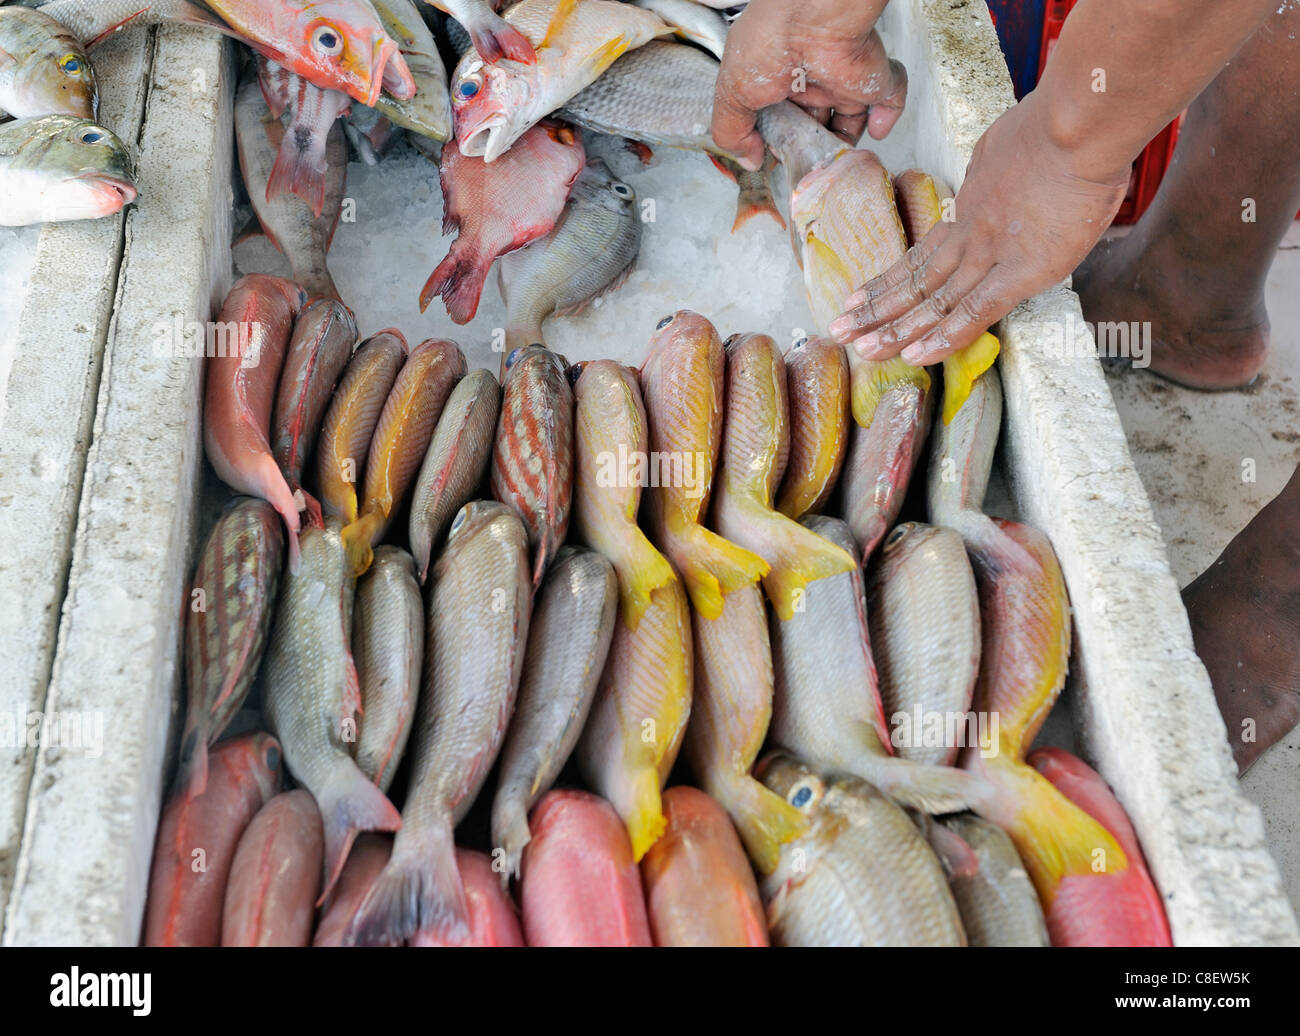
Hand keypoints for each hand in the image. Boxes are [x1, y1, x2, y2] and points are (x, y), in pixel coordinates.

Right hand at [712, 0, 906, 170]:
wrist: (812, 16)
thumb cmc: (769, 42)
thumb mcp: (733, 93)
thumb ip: (732, 131)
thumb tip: (748, 159)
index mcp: (776, 79)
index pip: (780, 118)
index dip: (777, 141)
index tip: (774, 158)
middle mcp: (810, 79)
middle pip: (814, 123)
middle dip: (810, 147)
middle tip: (804, 162)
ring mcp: (843, 79)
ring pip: (849, 119)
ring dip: (844, 143)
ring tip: (834, 160)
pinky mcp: (874, 78)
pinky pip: (890, 99)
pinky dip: (888, 116)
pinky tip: (878, 129)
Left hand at [828, 98, 1129, 364]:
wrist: (1080, 122)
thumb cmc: (1065, 122)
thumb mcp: (1010, 142)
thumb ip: (997, 167)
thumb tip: (996, 170)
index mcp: (972, 206)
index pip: (925, 252)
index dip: (891, 278)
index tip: (858, 296)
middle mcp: (974, 233)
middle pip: (918, 279)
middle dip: (877, 309)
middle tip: (840, 331)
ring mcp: (994, 253)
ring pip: (935, 299)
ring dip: (897, 328)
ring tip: (863, 351)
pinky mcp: (1023, 270)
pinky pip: (977, 311)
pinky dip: (947, 336)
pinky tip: (919, 356)